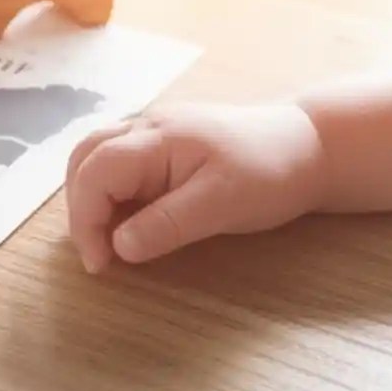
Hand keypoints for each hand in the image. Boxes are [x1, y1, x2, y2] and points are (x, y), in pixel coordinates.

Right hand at [65, 103, 327, 272]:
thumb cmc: (270, 173)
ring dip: (88, 196)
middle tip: (96, 252)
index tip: (100, 263)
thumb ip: (167, 224)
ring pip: (94, 156)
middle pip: (83, 158)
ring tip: (104, 236)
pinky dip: (107, 189)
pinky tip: (125, 216)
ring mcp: (152, 131)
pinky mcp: (162, 143)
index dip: (86, 220)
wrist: (312, 146)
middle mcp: (145, 127)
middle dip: (79, 207)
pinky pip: (116, 159)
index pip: (96, 173)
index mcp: (156, 138)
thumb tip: (118, 247)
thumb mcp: (222, 205)